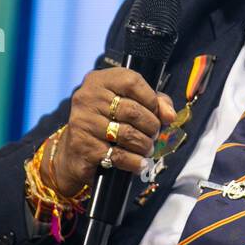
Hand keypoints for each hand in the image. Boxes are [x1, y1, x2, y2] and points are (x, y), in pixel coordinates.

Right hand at [52, 68, 175, 195]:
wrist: (74, 152)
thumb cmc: (107, 122)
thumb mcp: (128, 104)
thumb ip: (154, 103)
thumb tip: (170, 116)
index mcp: (99, 80)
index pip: (132, 81)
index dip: (151, 99)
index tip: (157, 113)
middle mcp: (87, 97)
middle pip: (133, 111)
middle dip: (151, 127)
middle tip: (154, 135)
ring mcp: (83, 121)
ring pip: (127, 134)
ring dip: (144, 145)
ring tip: (147, 149)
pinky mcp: (82, 146)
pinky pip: (118, 155)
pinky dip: (134, 162)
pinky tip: (139, 163)